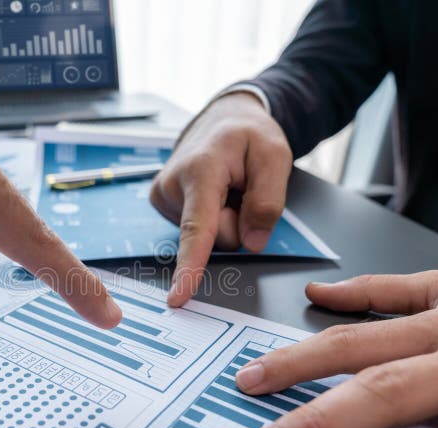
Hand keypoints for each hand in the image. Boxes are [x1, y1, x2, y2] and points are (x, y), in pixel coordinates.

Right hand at [150, 92, 291, 306]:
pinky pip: (198, 231)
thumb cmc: (249, 135)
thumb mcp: (275, 156)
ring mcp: (163, 197)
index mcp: (200, 170)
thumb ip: (268, 202)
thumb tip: (251, 243)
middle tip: (242, 187)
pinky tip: (214, 193)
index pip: (198, 228)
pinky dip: (213, 216)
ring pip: (209, 238)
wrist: (222, 120)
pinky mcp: (162, 204)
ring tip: (226, 186)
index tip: (177, 297)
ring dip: (226, 217)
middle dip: (239, 222)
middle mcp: (172, 185)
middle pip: (218, 238)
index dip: (190, 265)